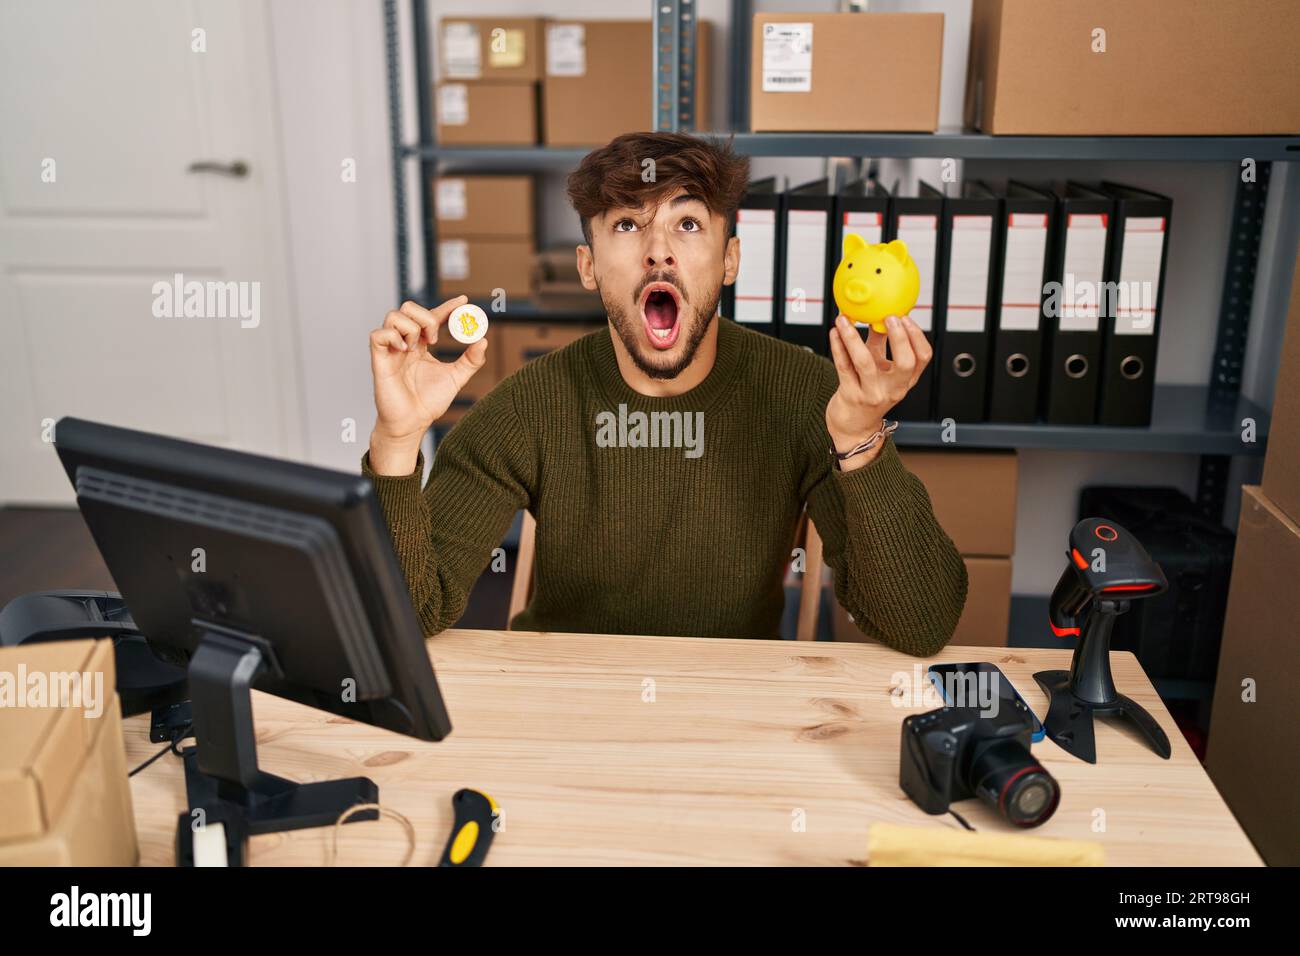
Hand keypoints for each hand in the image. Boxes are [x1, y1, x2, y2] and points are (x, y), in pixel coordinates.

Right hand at [368, 295, 487, 471]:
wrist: (412, 423)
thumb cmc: (429, 402)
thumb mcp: (456, 378)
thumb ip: (471, 360)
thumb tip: (483, 340)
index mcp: (422, 345)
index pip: (433, 316)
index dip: (447, 306)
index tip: (464, 300)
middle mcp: (405, 343)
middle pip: (408, 308)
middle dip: (426, 317)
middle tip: (435, 338)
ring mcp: (391, 349)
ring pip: (393, 315)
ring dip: (411, 326)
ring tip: (417, 347)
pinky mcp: (379, 359)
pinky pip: (378, 334)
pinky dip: (392, 336)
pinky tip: (405, 350)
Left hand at [826, 313, 931, 468]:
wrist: (853, 427)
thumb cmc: (868, 391)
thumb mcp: (880, 367)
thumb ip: (880, 341)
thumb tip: (877, 312)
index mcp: (906, 380)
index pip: (923, 357)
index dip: (916, 335)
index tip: (905, 317)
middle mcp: (893, 389)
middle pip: (905, 363)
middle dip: (899, 337)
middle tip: (889, 317)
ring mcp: (872, 394)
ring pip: (865, 363)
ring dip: (853, 337)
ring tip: (844, 320)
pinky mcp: (851, 396)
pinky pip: (843, 367)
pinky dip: (838, 347)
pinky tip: (834, 333)